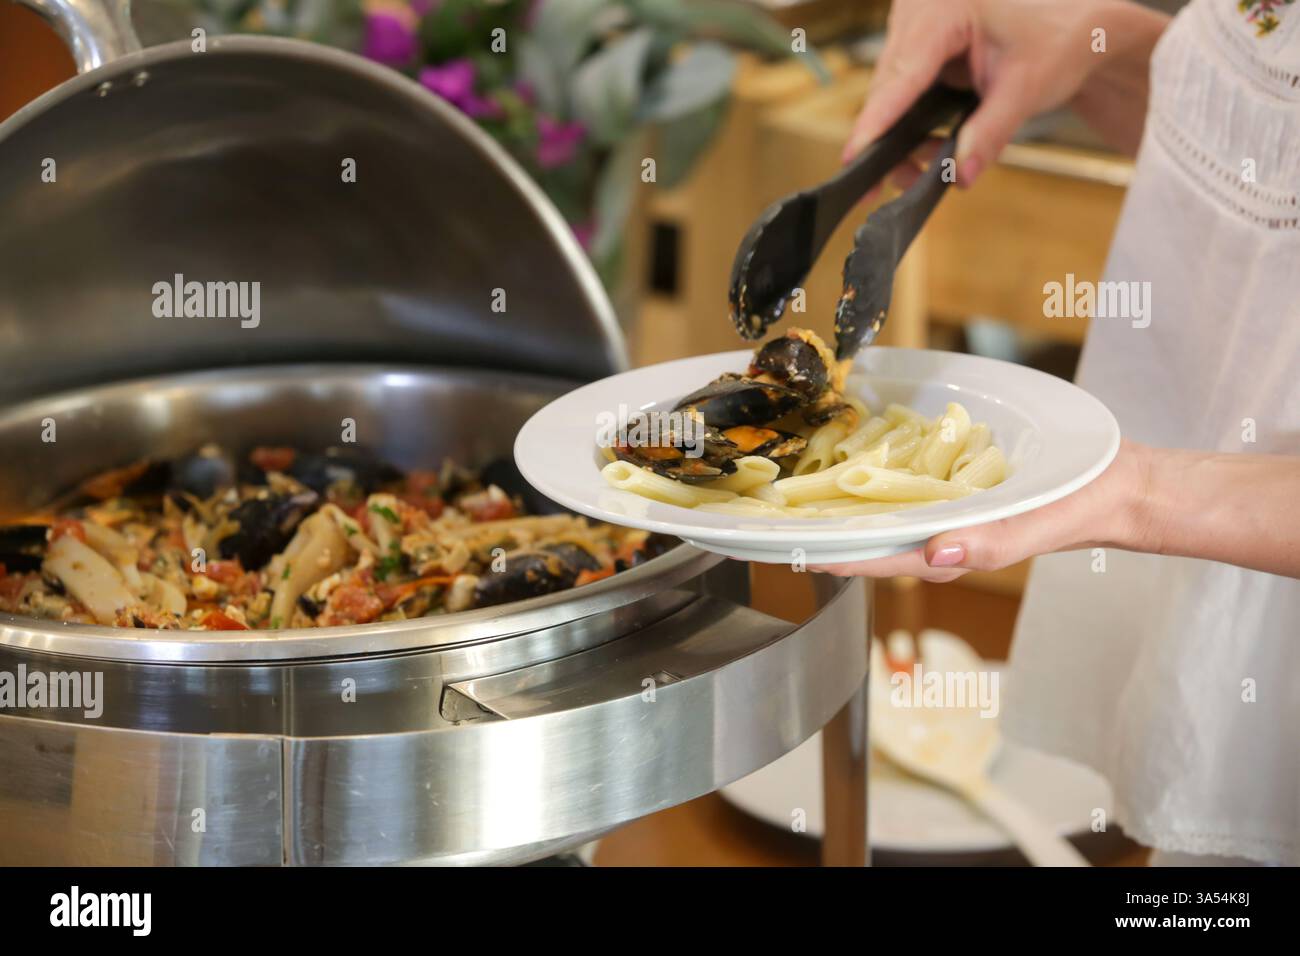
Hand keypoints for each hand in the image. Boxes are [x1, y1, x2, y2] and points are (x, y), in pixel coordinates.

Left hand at [811, 439, 1153, 581]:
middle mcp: (942, 536)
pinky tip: (850, 467)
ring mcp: (948, 517)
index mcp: (954, 548)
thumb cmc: (1081, 502)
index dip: (832, 555)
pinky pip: (907, 492)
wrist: (1116, 482)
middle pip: (872, 540)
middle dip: (825, 533)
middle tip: (774, 521)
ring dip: (843, 509)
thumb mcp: (1040, 521)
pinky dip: (875, 483)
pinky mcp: (956, 495)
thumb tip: (932, 555)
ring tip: (797, 498)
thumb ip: (990, 543)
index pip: (879, 558)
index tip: (789, 549)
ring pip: (884, 517)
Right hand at [844, 0, 1109, 186]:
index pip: (903, 71)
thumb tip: (960, 175)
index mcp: (945, 6)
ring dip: (902, 131)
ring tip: (927, 165)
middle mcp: (920, 7)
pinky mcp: (917, 37)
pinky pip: (902, 84)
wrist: (1077, 23)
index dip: (878, 119)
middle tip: (895, 182)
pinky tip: (931, 143)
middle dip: (891, 137)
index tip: (855, 156)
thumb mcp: (1027, 88)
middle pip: (889, 84)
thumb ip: (990, 133)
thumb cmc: (1058, 38)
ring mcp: (915, 20)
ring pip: (891, 87)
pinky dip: (912, 117)